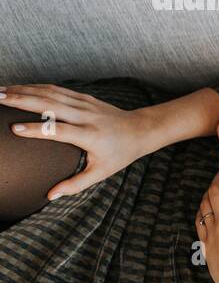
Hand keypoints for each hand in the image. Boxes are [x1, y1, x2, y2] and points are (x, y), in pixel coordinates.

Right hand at [1, 84, 152, 199]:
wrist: (140, 130)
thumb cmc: (119, 155)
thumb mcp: (101, 173)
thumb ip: (76, 184)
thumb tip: (50, 196)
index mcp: (90, 135)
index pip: (60, 130)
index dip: (38, 129)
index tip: (14, 129)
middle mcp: (86, 116)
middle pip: (51, 105)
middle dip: (22, 100)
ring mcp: (85, 103)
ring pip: (51, 93)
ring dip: (24, 90)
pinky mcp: (84, 96)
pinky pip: (57, 89)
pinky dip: (36, 86)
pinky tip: (18, 87)